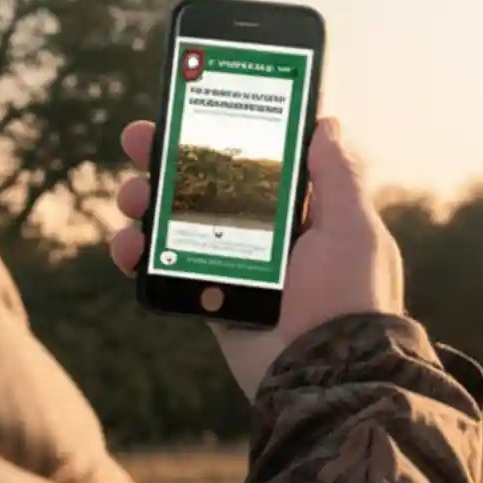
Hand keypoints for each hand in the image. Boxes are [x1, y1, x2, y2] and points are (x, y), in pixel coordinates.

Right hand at [110, 118, 404, 399]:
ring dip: (145, 202)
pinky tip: (127, 245)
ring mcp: (232, 265)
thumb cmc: (349, 299)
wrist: (326, 376)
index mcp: (302, 210)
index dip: (220, 132)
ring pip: (176, 221)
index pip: (254, 158)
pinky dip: (138, 255)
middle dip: (166, 158)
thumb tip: (325, 123)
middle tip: (137, 140)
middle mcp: (264, 233)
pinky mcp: (209, 299)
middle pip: (205, 183)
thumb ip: (337, 176)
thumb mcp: (354, 229)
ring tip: (132, 197)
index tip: (188, 105)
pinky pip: (165, 269)